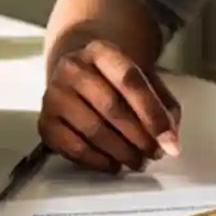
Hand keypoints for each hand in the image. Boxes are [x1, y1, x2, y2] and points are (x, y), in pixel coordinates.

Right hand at [39, 40, 181, 172]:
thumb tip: (169, 138)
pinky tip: (114, 164)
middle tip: (154, 154)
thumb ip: (162, 104)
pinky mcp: (45, 122)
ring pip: (93, 130)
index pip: (130, 81)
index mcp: (100, 51)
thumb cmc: (114, 81)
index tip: (170, 142)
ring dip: (121, 152)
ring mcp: (54, 95)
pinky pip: (73, 148)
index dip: (153, 114)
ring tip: (138, 161)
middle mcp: (72, 68)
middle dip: (139, 137)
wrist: (75, 74)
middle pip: (111, 107)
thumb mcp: (142, 79)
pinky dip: (98, 161)